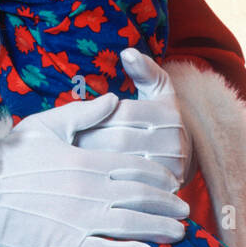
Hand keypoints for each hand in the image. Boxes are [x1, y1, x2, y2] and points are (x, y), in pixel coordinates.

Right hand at [0, 94, 188, 246]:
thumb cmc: (11, 154)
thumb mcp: (47, 124)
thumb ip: (84, 114)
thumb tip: (113, 99)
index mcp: (86, 160)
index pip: (134, 166)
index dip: (158, 175)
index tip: (172, 181)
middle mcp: (89, 189)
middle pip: (140, 196)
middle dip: (167, 203)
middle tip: (185, 210)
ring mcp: (79, 217)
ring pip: (130, 224)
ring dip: (159, 228)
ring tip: (179, 233)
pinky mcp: (65, 242)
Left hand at [71, 49, 192, 183]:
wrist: (183, 156)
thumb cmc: (159, 117)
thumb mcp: (157, 89)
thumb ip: (144, 69)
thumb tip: (127, 52)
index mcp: (168, 114)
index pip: (123, 112)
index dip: (95, 115)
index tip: (72, 120)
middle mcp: (173, 143)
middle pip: (119, 141)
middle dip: (87, 140)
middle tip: (62, 141)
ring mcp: (171, 171)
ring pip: (121, 167)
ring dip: (92, 164)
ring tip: (68, 160)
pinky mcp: (164, 195)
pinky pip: (128, 190)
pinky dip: (105, 185)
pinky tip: (86, 180)